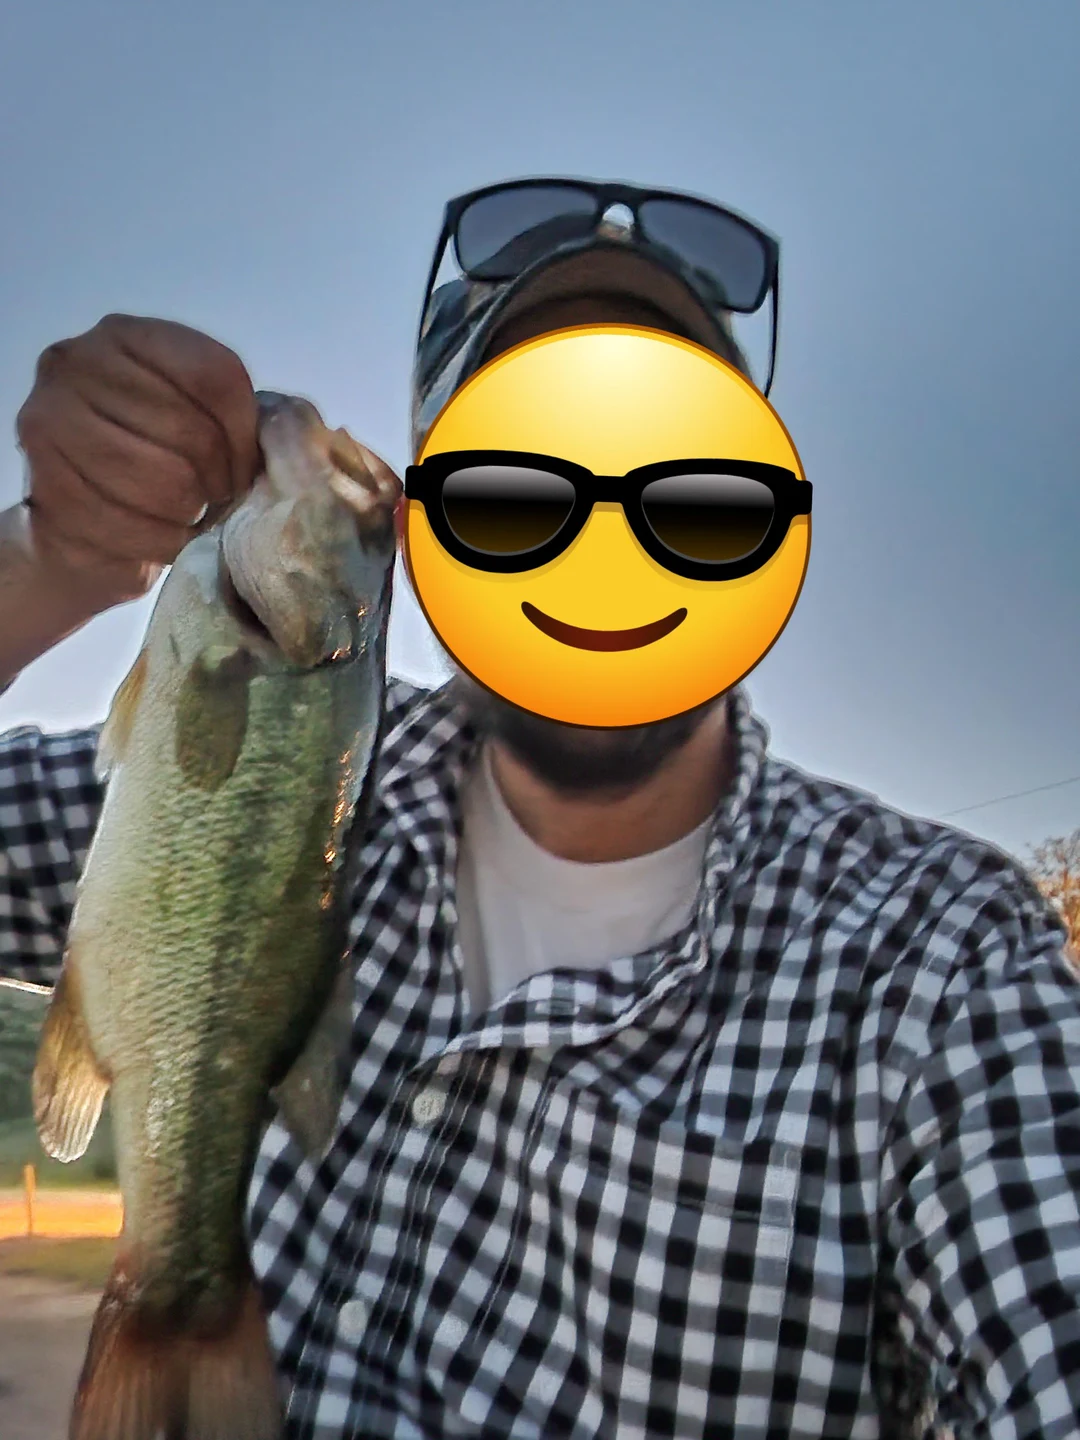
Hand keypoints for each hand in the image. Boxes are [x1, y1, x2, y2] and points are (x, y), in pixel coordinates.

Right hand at [15, 314, 259, 613]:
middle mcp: (78, 363)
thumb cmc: (155, 466)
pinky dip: (161, 542)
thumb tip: (298, 442)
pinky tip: (164, 538)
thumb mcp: (199, 425)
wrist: (83, 526)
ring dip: (191, 513)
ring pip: (163, 479)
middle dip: (220, 480)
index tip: (248, 469)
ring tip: (191, 517)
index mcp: (127, 336)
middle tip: (218, 500)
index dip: (244, 433)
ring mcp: (52, 420)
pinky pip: (132, 523)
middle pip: (190, 429)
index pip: (213, 374)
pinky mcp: (46, 482)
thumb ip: (240, 417)